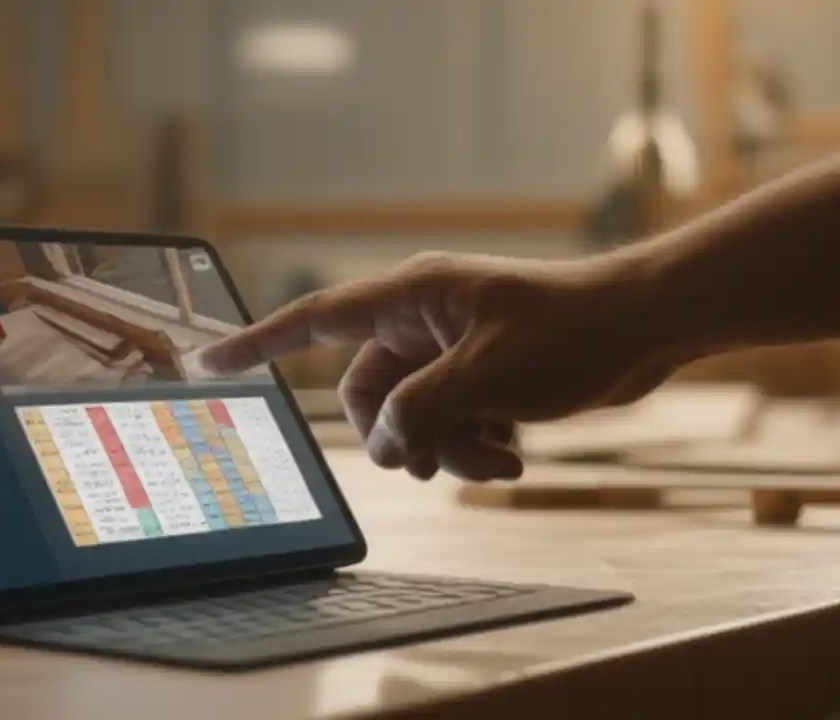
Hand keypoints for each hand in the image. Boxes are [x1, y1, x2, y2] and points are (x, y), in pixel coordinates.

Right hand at [199, 251, 680, 480]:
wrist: (644, 328)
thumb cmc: (571, 332)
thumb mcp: (485, 377)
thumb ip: (420, 412)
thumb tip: (387, 446)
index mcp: (410, 296)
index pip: (313, 319)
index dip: (257, 343)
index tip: (209, 361)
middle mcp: (421, 320)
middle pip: (367, 392)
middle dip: (398, 435)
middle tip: (430, 462)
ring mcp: (449, 349)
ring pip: (410, 416)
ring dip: (444, 448)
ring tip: (493, 460)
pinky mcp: (478, 374)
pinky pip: (447, 422)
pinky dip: (471, 446)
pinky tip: (512, 456)